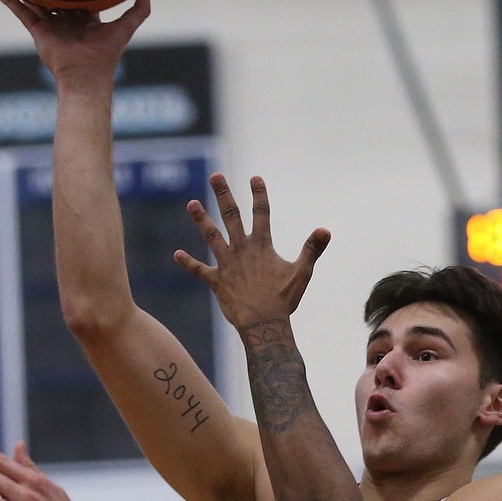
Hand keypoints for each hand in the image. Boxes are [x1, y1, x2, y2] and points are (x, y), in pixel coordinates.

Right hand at [0, 0, 151, 88]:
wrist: (86, 75)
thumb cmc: (107, 53)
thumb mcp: (126, 26)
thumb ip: (139, 9)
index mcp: (87, 20)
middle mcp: (68, 21)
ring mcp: (51, 25)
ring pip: (36, 1)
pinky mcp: (38, 31)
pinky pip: (21, 12)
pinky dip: (9, 0)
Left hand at [173, 173, 330, 330]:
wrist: (263, 324)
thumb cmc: (284, 299)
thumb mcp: (302, 273)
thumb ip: (312, 249)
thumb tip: (325, 230)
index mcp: (262, 245)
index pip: (261, 213)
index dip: (259, 194)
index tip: (254, 178)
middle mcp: (241, 249)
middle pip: (231, 216)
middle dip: (223, 194)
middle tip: (215, 176)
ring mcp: (227, 264)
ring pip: (211, 236)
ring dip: (201, 219)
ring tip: (191, 204)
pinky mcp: (217, 281)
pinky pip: (199, 270)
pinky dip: (188, 263)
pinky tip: (176, 254)